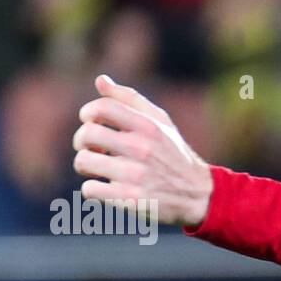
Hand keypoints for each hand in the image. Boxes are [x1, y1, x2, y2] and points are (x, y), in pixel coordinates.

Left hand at [72, 75, 212, 226]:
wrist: (199, 196)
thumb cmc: (174, 155)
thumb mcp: (161, 123)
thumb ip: (130, 99)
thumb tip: (100, 81)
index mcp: (148, 127)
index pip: (102, 108)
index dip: (88, 113)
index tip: (91, 123)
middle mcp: (142, 149)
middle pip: (87, 134)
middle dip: (81, 141)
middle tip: (89, 148)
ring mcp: (136, 176)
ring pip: (84, 162)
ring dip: (85, 165)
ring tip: (97, 169)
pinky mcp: (131, 200)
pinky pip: (90, 189)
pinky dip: (92, 189)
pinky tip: (105, 188)